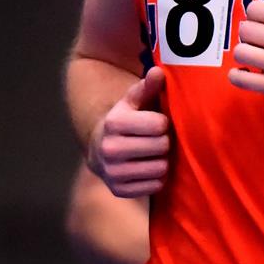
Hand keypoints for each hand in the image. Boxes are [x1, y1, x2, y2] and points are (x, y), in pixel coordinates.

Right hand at [89, 67, 169, 197]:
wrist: (99, 151)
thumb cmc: (124, 123)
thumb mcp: (131, 103)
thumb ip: (146, 88)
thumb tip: (158, 72)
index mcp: (113, 123)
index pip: (159, 125)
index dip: (163, 123)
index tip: (157, 123)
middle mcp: (110, 149)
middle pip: (162, 146)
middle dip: (164, 142)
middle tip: (157, 140)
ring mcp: (113, 172)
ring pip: (160, 168)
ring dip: (162, 161)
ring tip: (153, 154)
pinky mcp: (119, 191)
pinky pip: (155, 186)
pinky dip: (156, 178)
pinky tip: (147, 169)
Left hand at [228, 0, 263, 112]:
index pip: (254, 8)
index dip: (256, 15)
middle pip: (245, 29)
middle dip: (250, 34)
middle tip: (262, 40)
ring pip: (241, 52)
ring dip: (245, 54)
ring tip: (257, 55)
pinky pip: (240, 79)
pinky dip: (238, 76)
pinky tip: (248, 72)